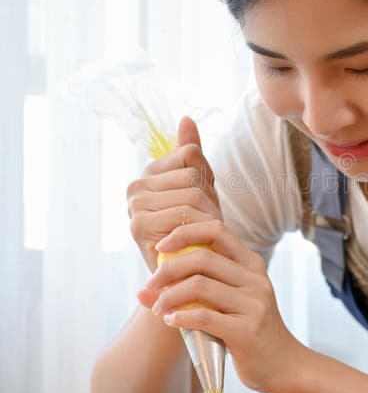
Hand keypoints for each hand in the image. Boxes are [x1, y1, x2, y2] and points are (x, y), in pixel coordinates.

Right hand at [127, 116, 221, 271]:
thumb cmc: (197, 230)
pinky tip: (196, 243)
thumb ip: (191, 154)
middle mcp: (135, 187)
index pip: (189, 154)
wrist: (188, 273)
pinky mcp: (139, 226)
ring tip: (201, 235)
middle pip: (190, 175)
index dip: (206, 179)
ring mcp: (134, 206)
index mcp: (149, 173)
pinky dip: (198, 229)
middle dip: (208, 201)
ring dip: (206, 217)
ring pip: (190, 194)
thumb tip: (186, 118)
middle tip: (205, 224)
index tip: (202, 202)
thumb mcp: (199, 188)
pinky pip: (183, 214)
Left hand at [139, 218, 302, 392]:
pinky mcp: (247, 331)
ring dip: (169, 296)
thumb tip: (141, 292)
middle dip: (168, 270)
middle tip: (151, 285)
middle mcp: (256, 278)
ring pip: (199, 286)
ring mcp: (254, 304)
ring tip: (158, 308)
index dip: (184, 233)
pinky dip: (180, 317)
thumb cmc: (247, 330)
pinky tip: (170, 321)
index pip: (216, 230)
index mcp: (251, 264)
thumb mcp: (227, 302)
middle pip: (202, 258)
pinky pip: (204, 317)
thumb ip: (192, 290)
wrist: (281, 365)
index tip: (160, 248)